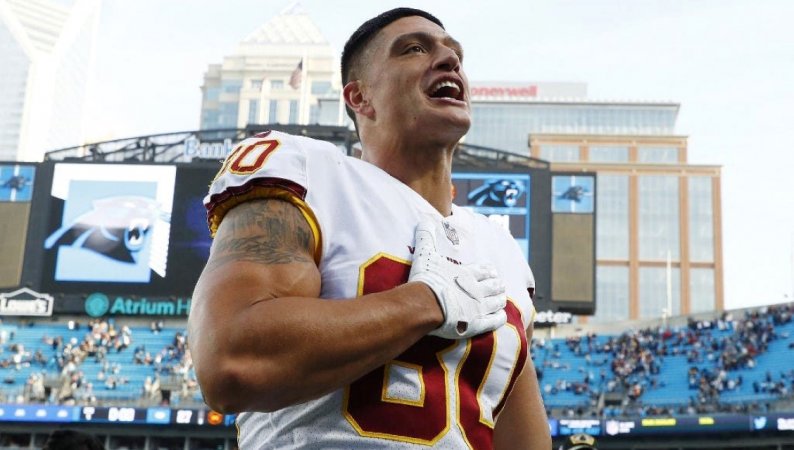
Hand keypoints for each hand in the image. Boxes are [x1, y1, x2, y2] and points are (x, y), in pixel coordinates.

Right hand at [409, 218, 506, 338]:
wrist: (425, 304)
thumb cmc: (426, 280)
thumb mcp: (425, 254)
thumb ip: (426, 237)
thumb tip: (424, 219)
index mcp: (467, 273)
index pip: (484, 270)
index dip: (489, 271)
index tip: (492, 271)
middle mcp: (477, 288)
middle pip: (494, 286)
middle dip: (497, 285)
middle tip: (500, 285)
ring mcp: (479, 307)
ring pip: (497, 302)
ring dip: (500, 300)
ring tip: (501, 299)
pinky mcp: (477, 324)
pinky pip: (495, 321)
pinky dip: (500, 318)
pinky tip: (501, 316)